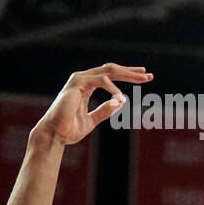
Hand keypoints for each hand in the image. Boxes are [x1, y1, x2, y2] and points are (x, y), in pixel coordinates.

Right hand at [34, 64, 152, 145]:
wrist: (55, 135)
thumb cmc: (70, 129)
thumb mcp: (93, 120)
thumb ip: (105, 111)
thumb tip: (120, 102)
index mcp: (87, 86)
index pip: (110, 76)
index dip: (127, 75)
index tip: (143, 78)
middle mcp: (82, 80)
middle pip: (110, 70)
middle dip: (130, 72)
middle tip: (148, 75)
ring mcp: (78, 80)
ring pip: (107, 71)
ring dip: (127, 75)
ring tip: (142, 81)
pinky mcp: (76, 85)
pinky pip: (100, 80)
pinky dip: (113, 87)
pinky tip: (120, 96)